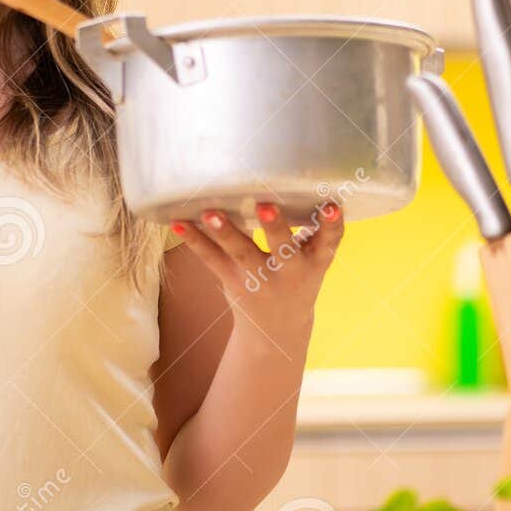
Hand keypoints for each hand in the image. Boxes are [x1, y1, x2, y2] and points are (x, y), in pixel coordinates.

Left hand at [169, 200, 345, 356]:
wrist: (278, 330)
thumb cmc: (297, 278)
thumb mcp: (312, 259)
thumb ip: (311, 231)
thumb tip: (293, 181)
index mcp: (315, 262)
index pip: (330, 242)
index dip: (332, 225)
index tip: (331, 207)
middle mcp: (289, 272)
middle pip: (283, 249)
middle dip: (275, 228)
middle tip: (266, 206)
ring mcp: (259, 279)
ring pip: (242, 253)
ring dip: (225, 232)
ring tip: (209, 213)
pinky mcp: (232, 281)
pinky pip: (212, 259)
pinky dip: (194, 240)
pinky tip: (178, 223)